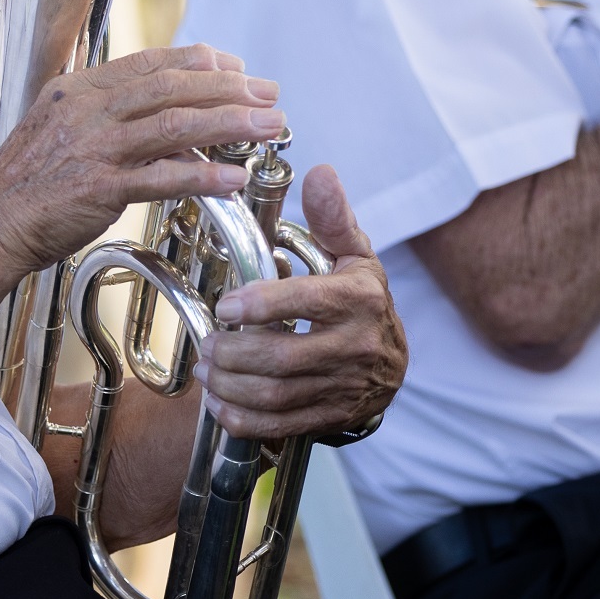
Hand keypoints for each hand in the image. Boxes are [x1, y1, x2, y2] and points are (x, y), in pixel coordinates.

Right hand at [0, 44, 284, 281]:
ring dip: (231, 124)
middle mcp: (88, 110)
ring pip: (176, 125)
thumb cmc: (25, 186)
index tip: (236, 66)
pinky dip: (204, 176)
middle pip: (173, 87)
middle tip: (270, 94)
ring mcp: (94, 147)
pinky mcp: (99, 187)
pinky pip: (163, 177)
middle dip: (230, 89)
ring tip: (270, 126)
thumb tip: (170, 127)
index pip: (152, 62)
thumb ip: (110, 121)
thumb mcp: (61, 132)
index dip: (201, 62)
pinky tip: (235, 178)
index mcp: (79, 89)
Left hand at [194, 166, 405, 440]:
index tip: (226, 306)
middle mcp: (356, 345)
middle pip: (284, 357)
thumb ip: (332, 217)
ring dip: (232, 387)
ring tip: (207, 370)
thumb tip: (320, 173)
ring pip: (279, 395)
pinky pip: (283, 425)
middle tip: (207, 343)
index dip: (260, 305)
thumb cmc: (363, 301)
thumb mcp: (354, 254)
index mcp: (359, 298)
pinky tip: (220, 404)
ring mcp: (345, 386)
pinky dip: (245, 419)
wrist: (393, 363)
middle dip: (235, 353)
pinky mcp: (333, 417)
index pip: (306, 301)